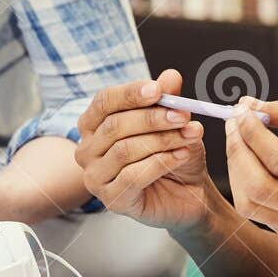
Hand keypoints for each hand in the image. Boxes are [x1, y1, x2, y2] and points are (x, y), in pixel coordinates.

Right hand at [73, 69, 214, 232]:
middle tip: (184, 115)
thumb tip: (170, 76)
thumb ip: (168, 99)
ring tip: (190, 134)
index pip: (104, 101)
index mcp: (94, 124)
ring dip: (162, 140)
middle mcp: (87, 150)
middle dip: (153, 118)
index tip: (159, 90)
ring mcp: (95, 177)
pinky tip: (182, 154)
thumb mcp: (174, 121)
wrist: (189, 192)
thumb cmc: (173, 152)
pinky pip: (134, 175)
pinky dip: (162, 161)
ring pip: (125, 150)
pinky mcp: (112, 199)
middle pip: (115, 125)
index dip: (130, 93)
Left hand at [224, 98, 277, 242]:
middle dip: (238, 150)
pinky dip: (242, 183)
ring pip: (250, 204)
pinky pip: (254, 212)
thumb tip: (249, 105)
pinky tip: (249, 162)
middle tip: (234, 123)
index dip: (254, 134)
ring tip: (237, 141)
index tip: (242, 112)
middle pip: (261, 186)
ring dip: (235, 168)